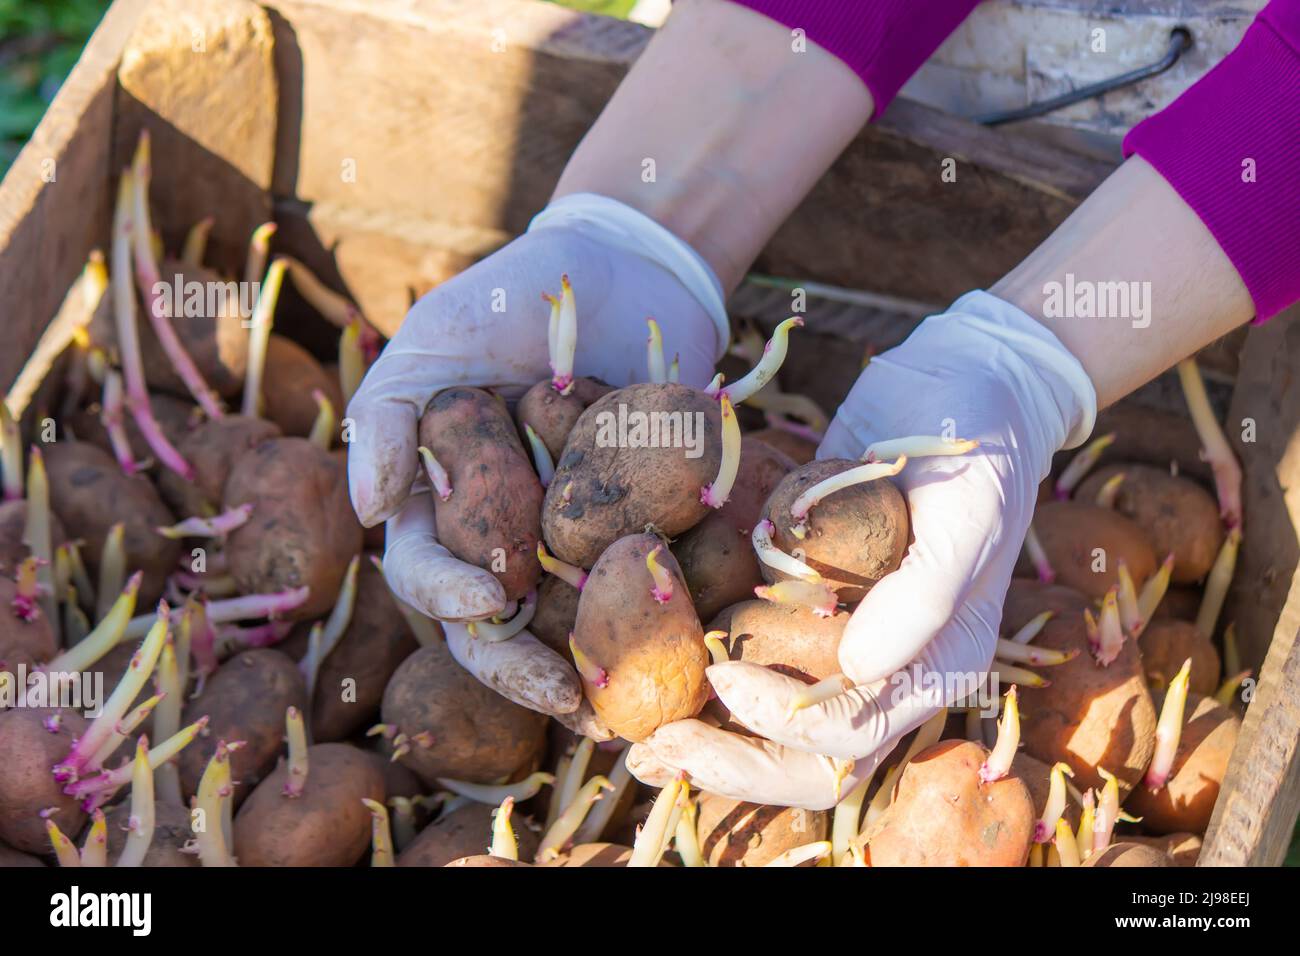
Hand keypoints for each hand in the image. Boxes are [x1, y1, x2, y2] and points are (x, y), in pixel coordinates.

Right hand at [346, 195, 724, 731]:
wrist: (621, 271)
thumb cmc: (505, 303)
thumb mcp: (432, 344)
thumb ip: (385, 417)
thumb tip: (366, 510)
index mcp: (442, 506)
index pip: (429, 571)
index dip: (449, 595)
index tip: (488, 601)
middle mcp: (503, 538)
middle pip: (499, 625)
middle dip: (524, 667)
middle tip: (566, 698)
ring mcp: (572, 540)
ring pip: (570, 622)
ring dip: (593, 670)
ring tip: (627, 710)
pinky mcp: (638, 530)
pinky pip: (645, 583)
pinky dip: (659, 620)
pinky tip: (684, 654)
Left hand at [627, 291, 1096, 807]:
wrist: (957, 380)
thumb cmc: (971, 444)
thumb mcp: (966, 512)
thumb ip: (924, 596)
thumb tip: (860, 668)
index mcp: (935, 665)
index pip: (853, 735)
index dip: (781, 723)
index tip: (721, 676)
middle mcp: (888, 670)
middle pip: (809, 758)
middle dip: (733, 764)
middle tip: (655, 752)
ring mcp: (841, 640)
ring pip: (774, 726)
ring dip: (709, 742)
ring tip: (640, 750)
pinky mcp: (801, 602)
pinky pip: (754, 660)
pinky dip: (704, 684)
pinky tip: (649, 684)